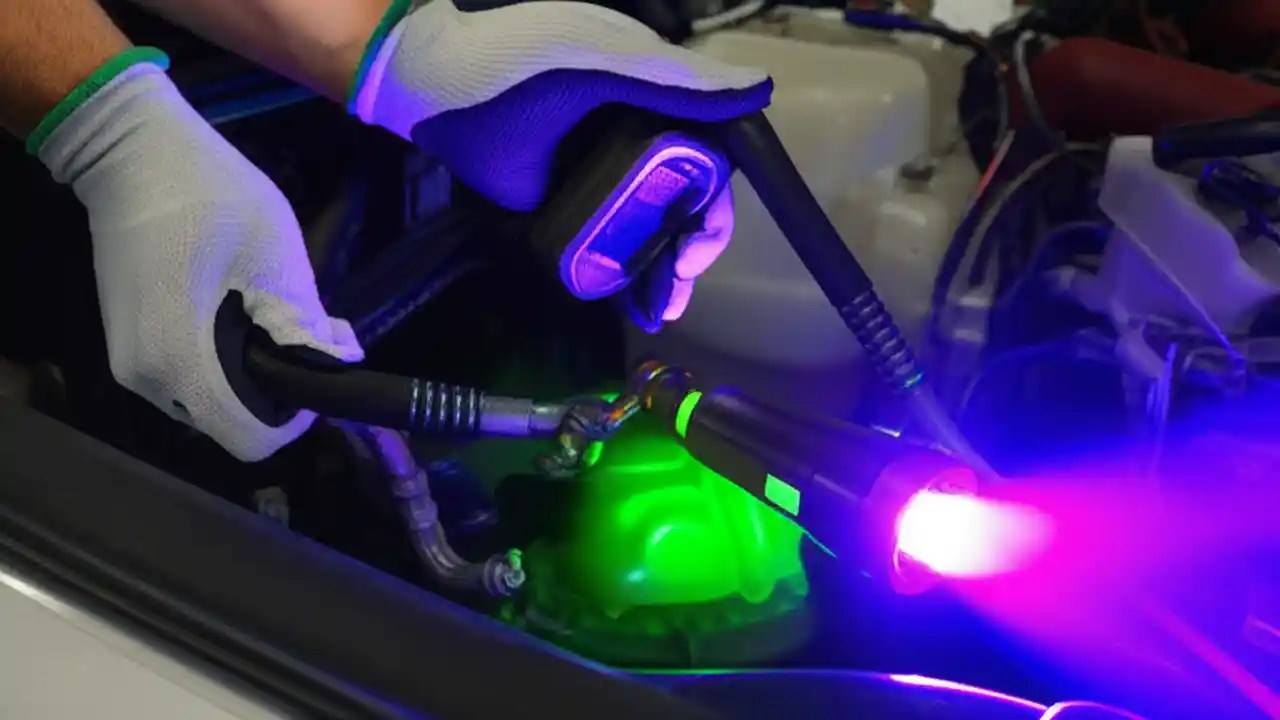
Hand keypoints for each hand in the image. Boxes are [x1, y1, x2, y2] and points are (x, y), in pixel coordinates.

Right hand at [37, 60, 362, 460]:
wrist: (129, 150)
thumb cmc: (208, 195)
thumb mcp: (274, 255)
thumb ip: (305, 323)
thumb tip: (338, 365)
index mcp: (179, 363)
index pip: (251, 440)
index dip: (294, 417)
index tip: (314, 368)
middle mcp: (146, 380)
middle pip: (230, 423)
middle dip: (275, 390)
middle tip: (300, 330)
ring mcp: (130, 363)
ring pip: (210, 402)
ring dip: (249, 372)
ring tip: (272, 312)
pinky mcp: (129, 343)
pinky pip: (187, 376)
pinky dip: (221, 358)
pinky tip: (239, 308)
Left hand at [351, 0, 770, 323]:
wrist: (420, 83)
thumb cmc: (507, 61)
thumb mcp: (594, 63)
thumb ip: (672, 80)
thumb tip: (755, 92)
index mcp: (655, 99)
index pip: (710, 162)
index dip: (713, 210)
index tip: (695, 251)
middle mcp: (638, 134)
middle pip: (684, 202)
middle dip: (689, 251)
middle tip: (675, 291)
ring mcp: (600, 169)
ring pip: (650, 226)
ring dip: (661, 270)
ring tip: (658, 311)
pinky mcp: (564, 198)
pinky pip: (608, 238)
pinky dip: (624, 272)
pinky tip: (632, 303)